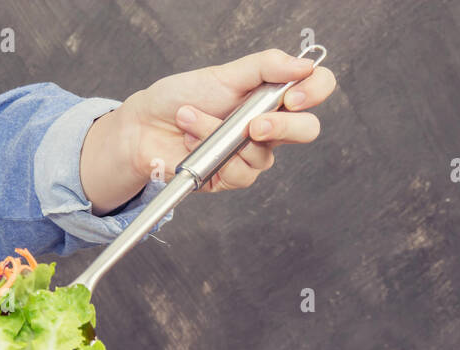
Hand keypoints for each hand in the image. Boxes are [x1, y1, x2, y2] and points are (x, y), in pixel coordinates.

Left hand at [80, 48, 336, 211]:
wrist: (144, 126)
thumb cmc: (180, 96)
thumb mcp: (223, 73)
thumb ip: (265, 66)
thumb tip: (304, 63)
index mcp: (270, 94)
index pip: (315, 89)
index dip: (315, 91)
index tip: (293, 95)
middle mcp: (268, 124)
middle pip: (307, 130)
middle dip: (283, 128)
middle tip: (253, 125)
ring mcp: (252, 152)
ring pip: (264, 155)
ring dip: (221, 134)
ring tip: (192, 118)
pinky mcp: (232, 176)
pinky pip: (241, 173)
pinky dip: (211, 151)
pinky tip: (191, 140)